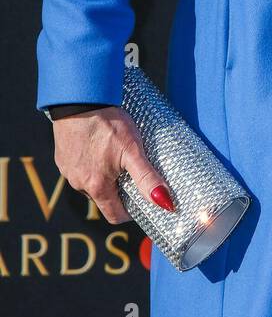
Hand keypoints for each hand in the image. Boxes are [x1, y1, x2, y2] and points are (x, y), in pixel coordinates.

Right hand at [52, 106, 175, 223]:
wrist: (79, 101)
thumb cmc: (107, 124)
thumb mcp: (132, 150)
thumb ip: (147, 178)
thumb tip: (164, 203)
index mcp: (96, 187)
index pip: (114, 215)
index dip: (130, 212)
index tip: (141, 200)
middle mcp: (79, 184)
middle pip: (104, 198)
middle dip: (119, 189)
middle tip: (132, 170)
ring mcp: (68, 171)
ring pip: (91, 182)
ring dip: (104, 175)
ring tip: (116, 154)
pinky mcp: (62, 157)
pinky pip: (80, 168)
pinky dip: (91, 162)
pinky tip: (100, 145)